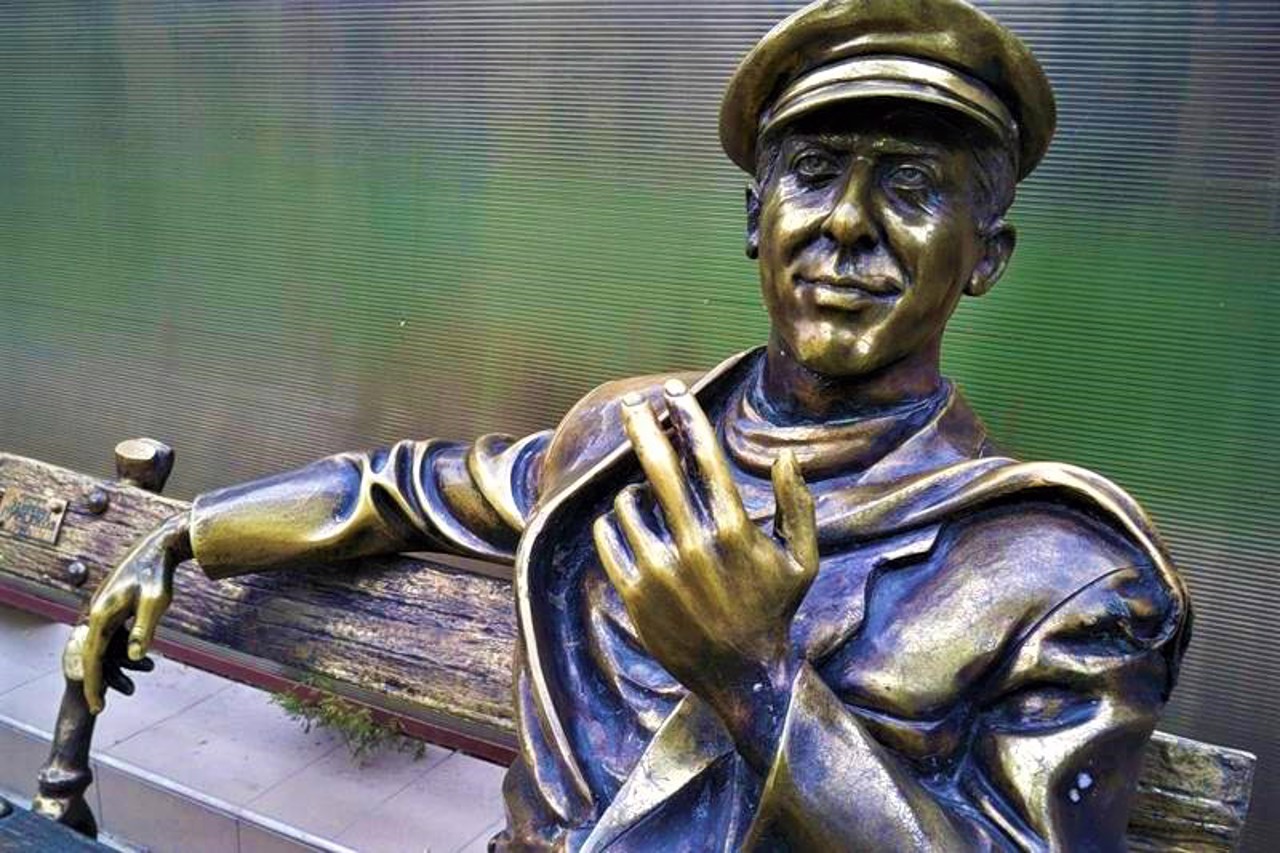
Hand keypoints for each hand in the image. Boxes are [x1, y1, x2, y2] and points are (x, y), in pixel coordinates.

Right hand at [64, 512, 190, 712]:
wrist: (159, 546)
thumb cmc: (159, 573)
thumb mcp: (156, 601)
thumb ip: (144, 629)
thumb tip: (136, 656)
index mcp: (101, 614)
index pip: (93, 658)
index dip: (94, 684)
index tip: (97, 707)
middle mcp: (96, 612)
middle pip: (92, 654)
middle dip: (96, 682)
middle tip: (100, 707)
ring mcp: (103, 608)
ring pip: (100, 645)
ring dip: (106, 668)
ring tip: (112, 690)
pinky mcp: (113, 605)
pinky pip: (109, 634)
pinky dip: (113, 652)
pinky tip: (124, 665)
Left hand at [592, 380, 817, 760]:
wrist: (742, 677)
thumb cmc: (774, 610)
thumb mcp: (802, 560)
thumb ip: (797, 505)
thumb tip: (786, 457)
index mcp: (736, 531)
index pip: (704, 459)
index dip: (687, 419)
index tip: (673, 393)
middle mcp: (695, 548)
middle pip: (658, 470)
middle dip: (642, 428)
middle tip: (631, 405)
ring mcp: (662, 573)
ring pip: (627, 505)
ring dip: (633, 492)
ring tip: (645, 500)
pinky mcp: (636, 596)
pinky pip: (609, 540)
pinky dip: (613, 525)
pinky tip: (627, 526)